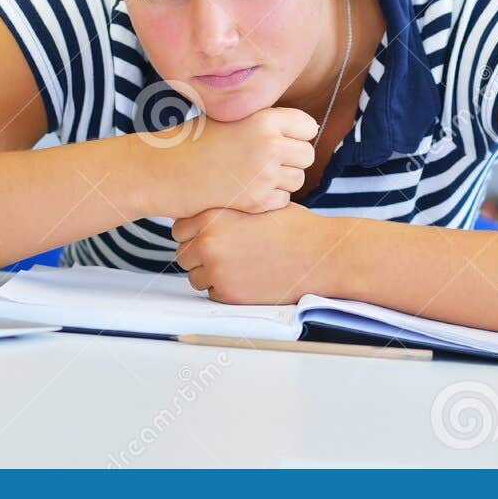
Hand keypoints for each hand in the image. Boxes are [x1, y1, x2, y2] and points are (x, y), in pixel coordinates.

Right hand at [140, 106, 317, 220]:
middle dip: (292, 159)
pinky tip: (248, 191)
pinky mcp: (257, 201)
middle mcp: (269, 145)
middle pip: (307, 155)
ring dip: (282, 180)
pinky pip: (283, 200)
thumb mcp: (231, 117)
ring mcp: (264, 175)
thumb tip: (302, 128)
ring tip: (255, 175)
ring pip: (297, 179)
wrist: (165, 171)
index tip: (281, 139)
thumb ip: (264, 121)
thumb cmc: (195, 141)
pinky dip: (270, 199)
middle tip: (269, 161)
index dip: (296, 134)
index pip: (308, 126)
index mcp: (264, 119)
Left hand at [172, 204, 340, 304]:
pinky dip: (225, 289)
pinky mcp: (228, 294)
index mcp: (213, 215)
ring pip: (195, 277)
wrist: (318, 254)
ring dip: (210, 274)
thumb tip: (202, 218)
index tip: (207, 235)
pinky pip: (212, 294)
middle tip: (225, 254)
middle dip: (199, 255)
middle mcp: (208, 242)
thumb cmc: (292, 227)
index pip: (179, 228)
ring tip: (238, 266)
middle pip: (183, 254)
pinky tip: (247, 278)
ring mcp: (216, 270)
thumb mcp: (254, 204)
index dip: (193, 232)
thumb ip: (225, 211)